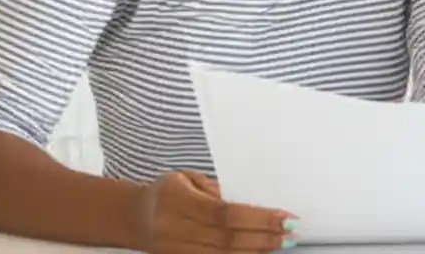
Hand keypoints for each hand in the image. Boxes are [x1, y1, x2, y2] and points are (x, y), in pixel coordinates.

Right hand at [133, 171, 297, 252]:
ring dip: (255, 251)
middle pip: (226, 239)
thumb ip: (214, 188)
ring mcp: (174, 250)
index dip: (258, 218)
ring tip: (280, 243)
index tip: (285, 217)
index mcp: (176, 200)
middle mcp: (173, 229)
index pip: (224, 213)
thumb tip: (249, 202)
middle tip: (290, 232)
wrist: (135, 217)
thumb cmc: (167, 193)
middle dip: (263, 236)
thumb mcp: (186, 177)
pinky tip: (257, 253)